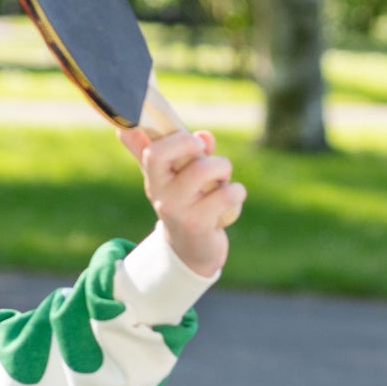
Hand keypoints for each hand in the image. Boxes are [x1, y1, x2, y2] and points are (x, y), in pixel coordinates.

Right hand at [117, 126, 243, 277]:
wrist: (191, 250)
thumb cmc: (185, 203)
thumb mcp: (177, 176)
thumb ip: (183, 150)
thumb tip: (205, 135)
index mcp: (153, 175)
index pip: (150, 149)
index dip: (174, 137)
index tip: (194, 141)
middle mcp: (158, 191)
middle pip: (174, 153)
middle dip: (198, 147)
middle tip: (208, 158)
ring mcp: (176, 209)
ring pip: (204, 169)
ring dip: (223, 169)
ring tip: (224, 182)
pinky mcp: (196, 224)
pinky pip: (225, 194)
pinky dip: (237, 192)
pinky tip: (232, 201)